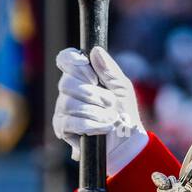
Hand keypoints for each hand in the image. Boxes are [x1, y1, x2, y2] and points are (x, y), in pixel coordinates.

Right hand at [53, 45, 147, 175]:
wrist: (128, 141)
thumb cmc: (125, 112)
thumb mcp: (122, 87)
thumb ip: (109, 69)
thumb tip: (95, 51)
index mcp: (81, 76)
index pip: (66, 59)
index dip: (74, 63)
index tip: (93, 77)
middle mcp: (68, 91)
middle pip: (66, 82)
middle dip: (92, 94)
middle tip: (110, 103)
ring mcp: (63, 109)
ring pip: (68, 103)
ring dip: (95, 111)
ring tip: (111, 118)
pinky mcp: (62, 128)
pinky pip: (69, 122)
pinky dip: (90, 125)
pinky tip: (103, 128)